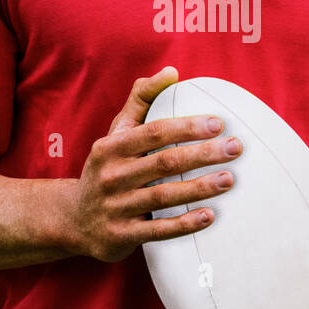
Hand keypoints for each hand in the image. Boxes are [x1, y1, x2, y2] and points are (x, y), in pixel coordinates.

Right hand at [70, 66, 242, 261]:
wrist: (73, 219)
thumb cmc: (107, 167)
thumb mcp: (116, 133)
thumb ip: (141, 100)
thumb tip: (171, 73)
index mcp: (111, 147)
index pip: (153, 133)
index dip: (187, 127)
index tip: (218, 123)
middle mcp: (111, 176)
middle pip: (164, 162)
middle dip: (203, 154)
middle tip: (235, 148)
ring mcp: (116, 207)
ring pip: (164, 196)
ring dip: (199, 188)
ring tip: (229, 179)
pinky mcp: (122, 235)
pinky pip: (158, 230)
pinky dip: (184, 224)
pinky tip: (210, 216)